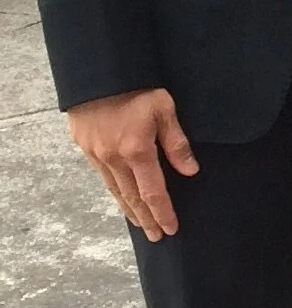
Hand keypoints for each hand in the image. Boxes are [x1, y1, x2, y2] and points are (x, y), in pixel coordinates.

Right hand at [66, 87, 198, 240]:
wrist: (96, 71)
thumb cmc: (136, 85)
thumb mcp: (164, 108)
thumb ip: (177, 142)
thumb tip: (190, 171)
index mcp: (136, 150)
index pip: (153, 192)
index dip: (163, 212)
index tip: (171, 229)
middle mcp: (114, 158)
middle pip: (133, 197)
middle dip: (146, 218)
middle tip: (156, 236)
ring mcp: (96, 153)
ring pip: (115, 190)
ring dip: (128, 209)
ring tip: (140, 224)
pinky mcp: (84, 146)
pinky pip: (102, 176)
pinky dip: (114, 192)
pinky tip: (120, 197)